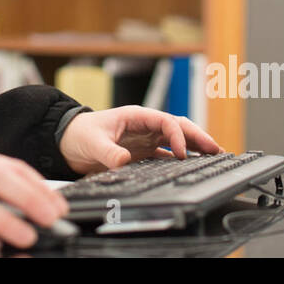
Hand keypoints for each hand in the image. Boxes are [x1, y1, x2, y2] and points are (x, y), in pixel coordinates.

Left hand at [57, 106, 222, 175]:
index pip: (166, 121)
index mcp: (136, 116)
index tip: (181, 153)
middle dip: (197, 137)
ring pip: (176, 140)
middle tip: (216, 149)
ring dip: (194, 147)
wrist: (67, 142)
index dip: (177, 135)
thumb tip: (123, 161)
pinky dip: (180, 160)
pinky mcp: (142, 153)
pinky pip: (166, 155)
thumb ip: (108, 152)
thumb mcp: (92, 142)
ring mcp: (145, 140)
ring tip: (214, 156)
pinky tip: (192, 167)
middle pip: (177, 128)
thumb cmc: (78, 134)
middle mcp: (144, 126)